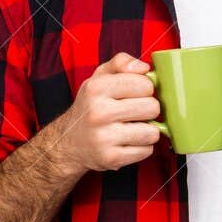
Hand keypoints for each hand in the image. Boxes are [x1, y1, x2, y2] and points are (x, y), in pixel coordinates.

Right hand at [47, 52, 161, 173]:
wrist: (68, 142)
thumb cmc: (90, 107)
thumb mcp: (99, 78)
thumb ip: (121, 63)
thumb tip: (144, 67)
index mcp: (97, 88)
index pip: (145, 84)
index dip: (145, 89)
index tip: (136, 94)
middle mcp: (98, 112)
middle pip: (152, 107)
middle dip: (149, 110)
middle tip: (135, 112)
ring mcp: (104, 138)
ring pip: (152, 132)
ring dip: (147, 130)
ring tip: (133, 127)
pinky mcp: (111, 158)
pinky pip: (146, 151)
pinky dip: (142, 147)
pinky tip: (128, 142)